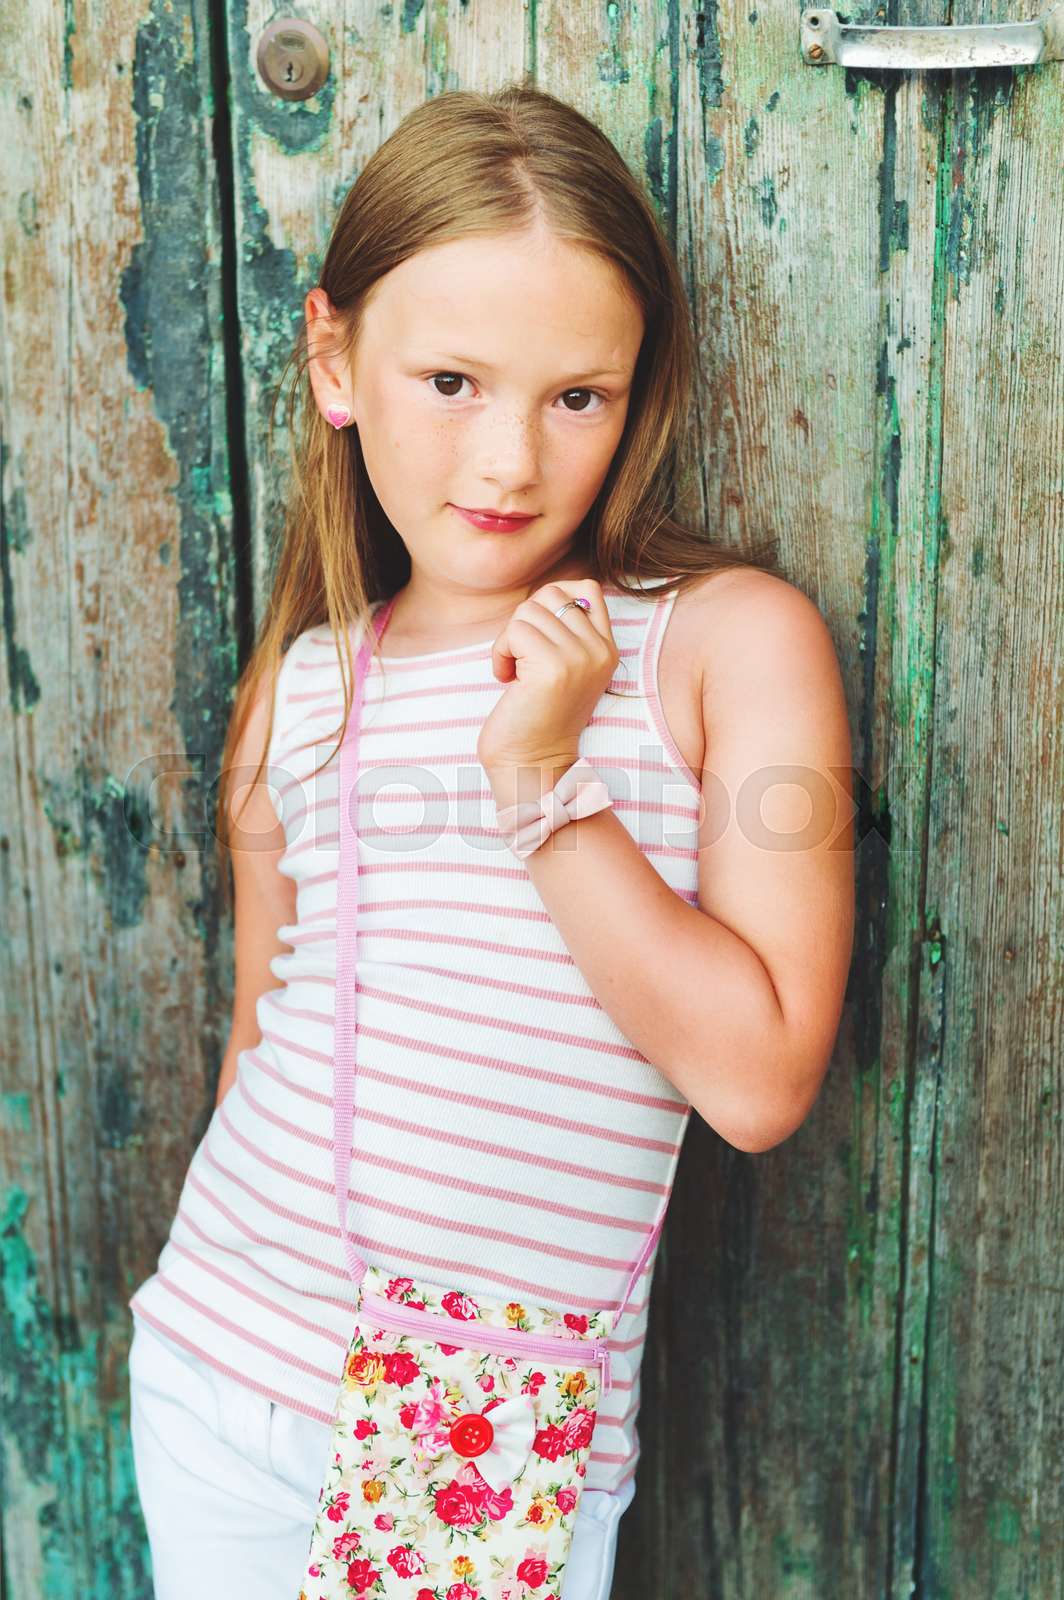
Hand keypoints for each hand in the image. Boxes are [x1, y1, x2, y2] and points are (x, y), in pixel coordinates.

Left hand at [476, 580, 619, 775]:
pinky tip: (505, 679)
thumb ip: (565, 630)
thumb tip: (544, 596)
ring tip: (514, 670)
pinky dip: (500, 654)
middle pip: (551, 594)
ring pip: (528, 611)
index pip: (587, 588)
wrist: (532, 763)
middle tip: (520, 656)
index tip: (537, 636)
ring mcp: (580, 658)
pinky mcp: (553, 668)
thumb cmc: (537, 715)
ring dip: (509, 640)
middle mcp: (600, 651)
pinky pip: (514, 632)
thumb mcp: (565, 667)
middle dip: (525, 621)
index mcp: (608, 649)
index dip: (552, 600)